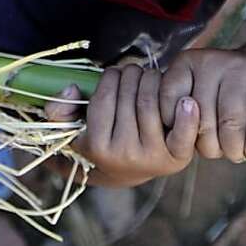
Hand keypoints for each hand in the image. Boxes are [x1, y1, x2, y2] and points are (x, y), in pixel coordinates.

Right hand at [45, 65, 199, 186]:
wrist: (132, 171)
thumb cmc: (103, 140)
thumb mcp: (73, 130)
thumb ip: (58, 110)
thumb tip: (72, 88)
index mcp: (97, 146)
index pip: (104, 96)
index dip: (110, 77)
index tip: (114, 75)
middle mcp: (124, 153)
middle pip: (131, 93)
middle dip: (132, 75)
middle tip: (134, 76)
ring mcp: (151, 156)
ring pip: (153, 99)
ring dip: (154, 80)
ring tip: (150, 81)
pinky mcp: (177, 158)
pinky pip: (183, 132)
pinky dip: (187, 114)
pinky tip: (187, 101)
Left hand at [158, 48, 245, 163]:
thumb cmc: (220, 95)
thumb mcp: (194, 95)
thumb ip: (181, 114)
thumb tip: (178, 143)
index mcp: (185, 63)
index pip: (171, 101)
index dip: (179, 128)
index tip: (190, 138)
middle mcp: (211, 62)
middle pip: (202, 118)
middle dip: (210, 147)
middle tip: (218, 152)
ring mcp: (240, 68)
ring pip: (231, 122)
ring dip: (233, 149)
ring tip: (236, 155)